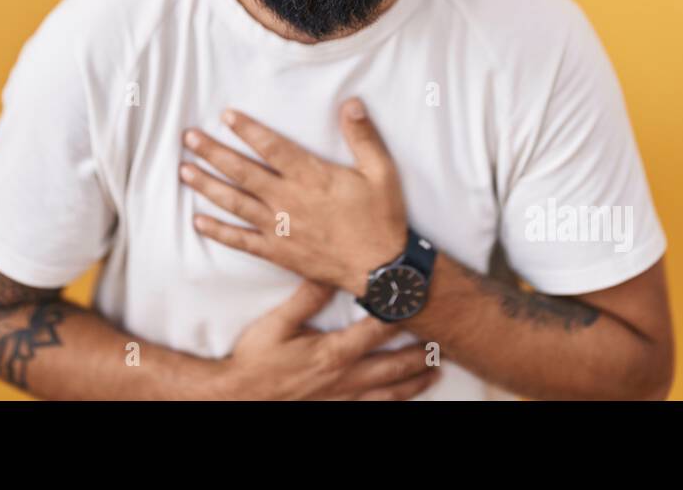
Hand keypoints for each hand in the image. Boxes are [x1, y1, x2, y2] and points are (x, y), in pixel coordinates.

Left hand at [180, 97, 407, 297]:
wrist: (382, 270)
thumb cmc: (383, 218)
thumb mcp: (381, 172)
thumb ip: (363, 136)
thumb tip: (350, 103)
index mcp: (312, 177)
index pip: (272, 147)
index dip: (247, 130)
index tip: (226, 115)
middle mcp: (289, 200)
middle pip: (243, 172)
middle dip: (213, 153)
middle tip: (188, 138)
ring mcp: (280, 228)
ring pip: (235, 203)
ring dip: (207, 186)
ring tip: (184, 170)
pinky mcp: (278, 252)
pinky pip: (241, 241)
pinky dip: (218, 231)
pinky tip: (197, 221)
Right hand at [211, 278, 440, 399]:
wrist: (237, 398)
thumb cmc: (255, 360)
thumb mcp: (277, 323)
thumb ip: (307, 297)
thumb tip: (330, 271)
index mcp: (334, 353)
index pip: (379, 330)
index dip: (402, 314)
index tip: (420, 301)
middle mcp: (345, 378)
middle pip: (396, 366)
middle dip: (422, 353)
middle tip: (445, 342)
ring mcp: (343, 399)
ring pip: (390, 392)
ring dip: (415, 381)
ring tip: (436, 371)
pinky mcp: (337, 411)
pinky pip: (373, 408)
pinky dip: (394, 403)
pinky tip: (404, 399)